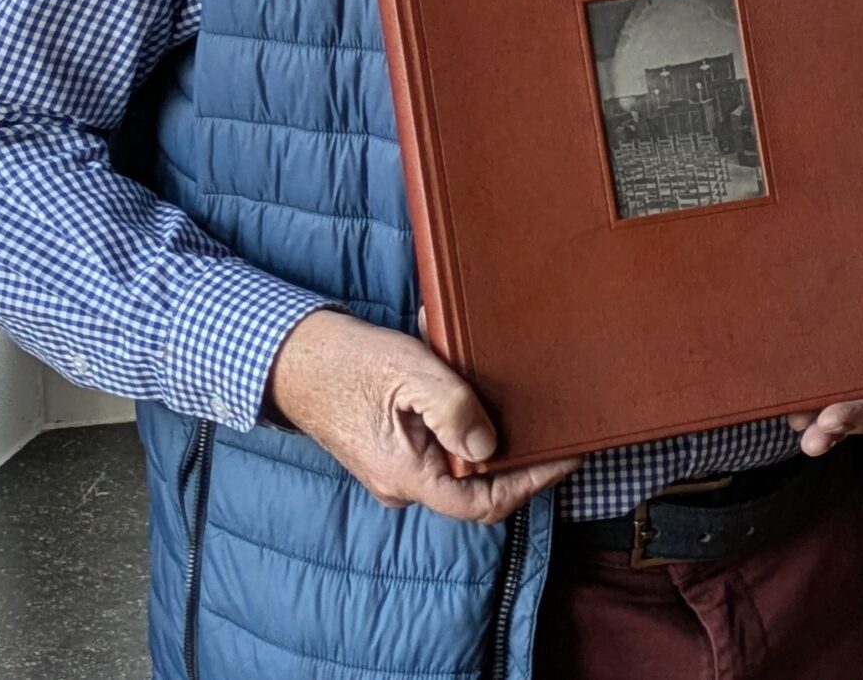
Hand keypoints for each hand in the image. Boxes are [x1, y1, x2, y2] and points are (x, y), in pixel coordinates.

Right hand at [267, 309, 578, 522]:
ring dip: (490, 430)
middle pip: (477, 486)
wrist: (292, 358)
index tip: (569, 454)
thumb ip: (452, 409)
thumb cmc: (349, 361)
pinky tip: (473, 382)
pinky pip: (439, 445)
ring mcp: (396, 470)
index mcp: (407, 476)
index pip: (483, 503)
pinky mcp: (393, 451)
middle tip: (554, 423)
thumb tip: (489, 448)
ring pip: (459, 463)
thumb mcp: (409, 372)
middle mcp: (402, 484)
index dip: (532, 483)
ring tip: (520, 396)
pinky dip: (463, 419)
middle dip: (518, 455)